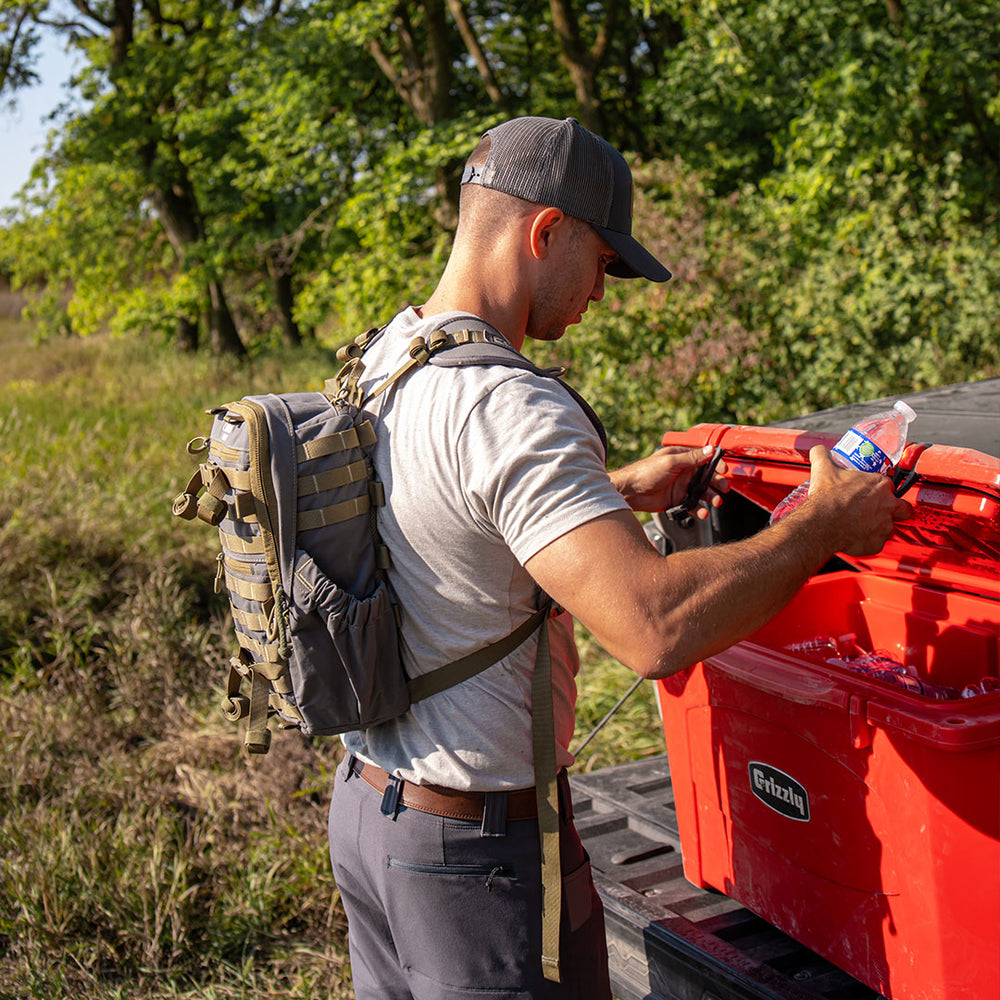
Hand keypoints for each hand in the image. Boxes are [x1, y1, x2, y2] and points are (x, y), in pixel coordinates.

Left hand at [611, 444, 729, 513]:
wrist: (630, 492)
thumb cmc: (644, 472)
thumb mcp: (670, 462)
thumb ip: (692, 458)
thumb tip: (710, 450)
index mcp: (682, 458)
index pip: (705, 459)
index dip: (716, 465)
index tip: (725, 470)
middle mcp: (684, 472)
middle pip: (707, 477)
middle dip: (717, 483)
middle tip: (723, 489)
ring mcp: (681, 487)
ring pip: (702, 492)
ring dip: (711, 497)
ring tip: (716, 502)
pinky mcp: (677, 500)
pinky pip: (693, 505)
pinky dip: (699, 509)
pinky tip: (702, 512)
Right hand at [804, 446, 912, 555]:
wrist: (821, 524)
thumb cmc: (827, 498)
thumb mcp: (823, 469)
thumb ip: (822, 455)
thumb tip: (819, 450)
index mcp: (879, 485)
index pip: (891, 485)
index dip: (882, 490)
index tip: (872, 492)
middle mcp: (888, 505)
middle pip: (903, 508)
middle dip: (894, 510)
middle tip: (876, 511)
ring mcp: (884, 525)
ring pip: (889, 528)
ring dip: (879, 527)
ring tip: (863, 526)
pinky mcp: (877, 543)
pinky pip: (877, 544)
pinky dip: (868, 542)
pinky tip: (856, 537)